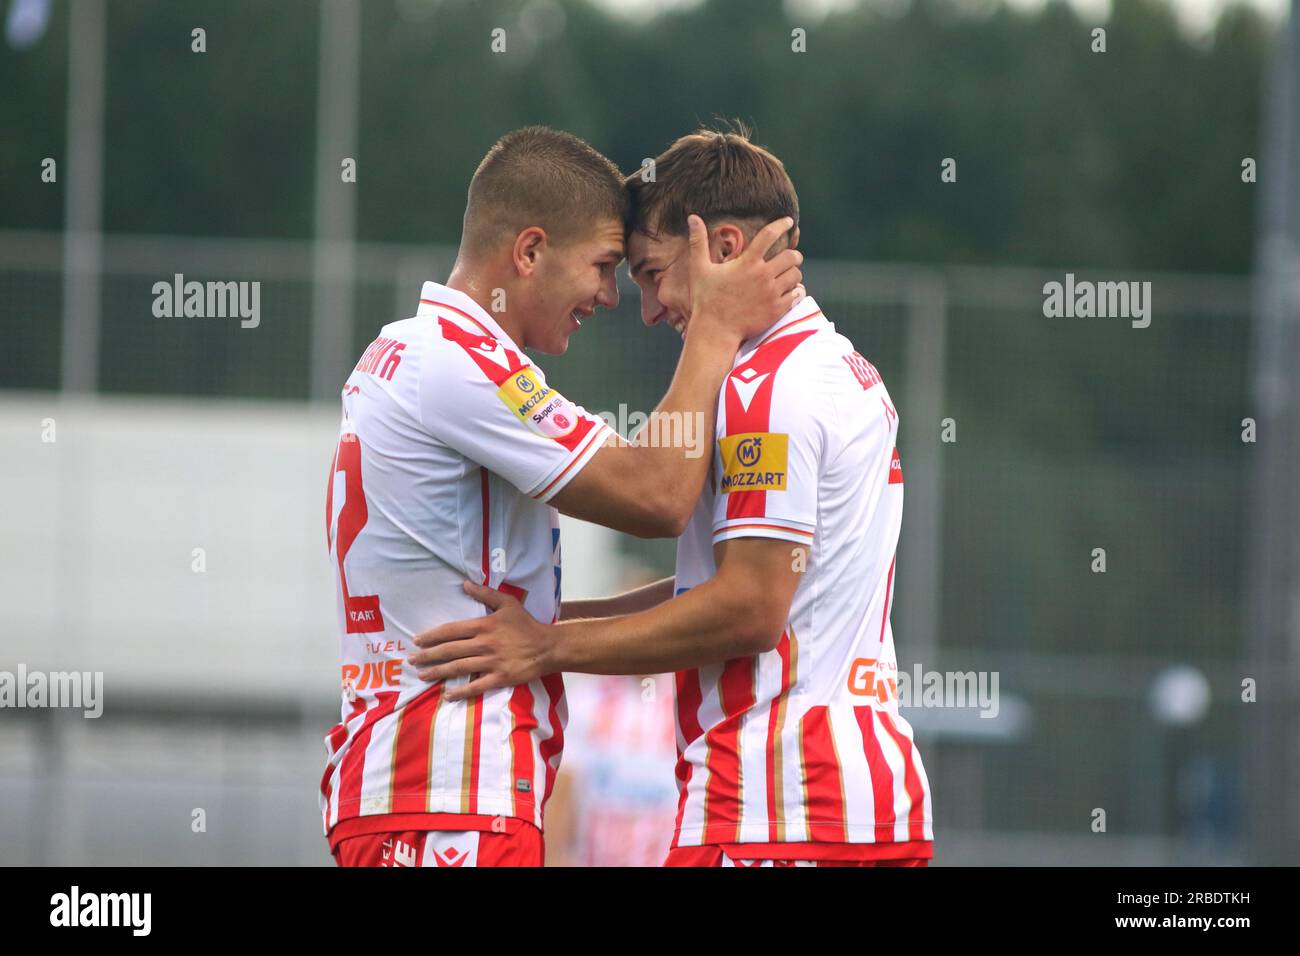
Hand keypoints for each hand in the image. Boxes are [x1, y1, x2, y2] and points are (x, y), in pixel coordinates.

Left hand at [408, 581, 552, 699]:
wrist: (547, 646)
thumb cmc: (526, 624)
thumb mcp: (507, 603)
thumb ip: (485, 593)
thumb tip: (464, 583)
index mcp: (484, 625)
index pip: (452, 630)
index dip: (432, 635)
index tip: (417, 640)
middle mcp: (484, 644)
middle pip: (450, 650)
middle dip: (429, 655)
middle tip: (412, 659)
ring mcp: (491, 662)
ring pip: (459, 668)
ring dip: (438, 672)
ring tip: (422, 675)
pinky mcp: (499, 678)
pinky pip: (476, 686)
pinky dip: (461, 691)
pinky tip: (447, 695)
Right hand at [686, 214, 802, 343]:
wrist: (715, 331)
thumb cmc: (706, 299)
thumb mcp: (699, 269)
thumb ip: (698, 242)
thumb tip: (692, 217)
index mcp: (747, 263)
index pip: (770, 235)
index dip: (782, 224)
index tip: (789, 221)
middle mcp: (763, 276)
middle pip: (792, 256)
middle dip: (794, 255)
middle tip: (791, 257)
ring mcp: (771, 293)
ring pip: (796, 275)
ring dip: (794, 273)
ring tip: (788, 276)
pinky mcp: (777, 310)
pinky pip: (796, 295)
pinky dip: (795, 291)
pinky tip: (789, 292)